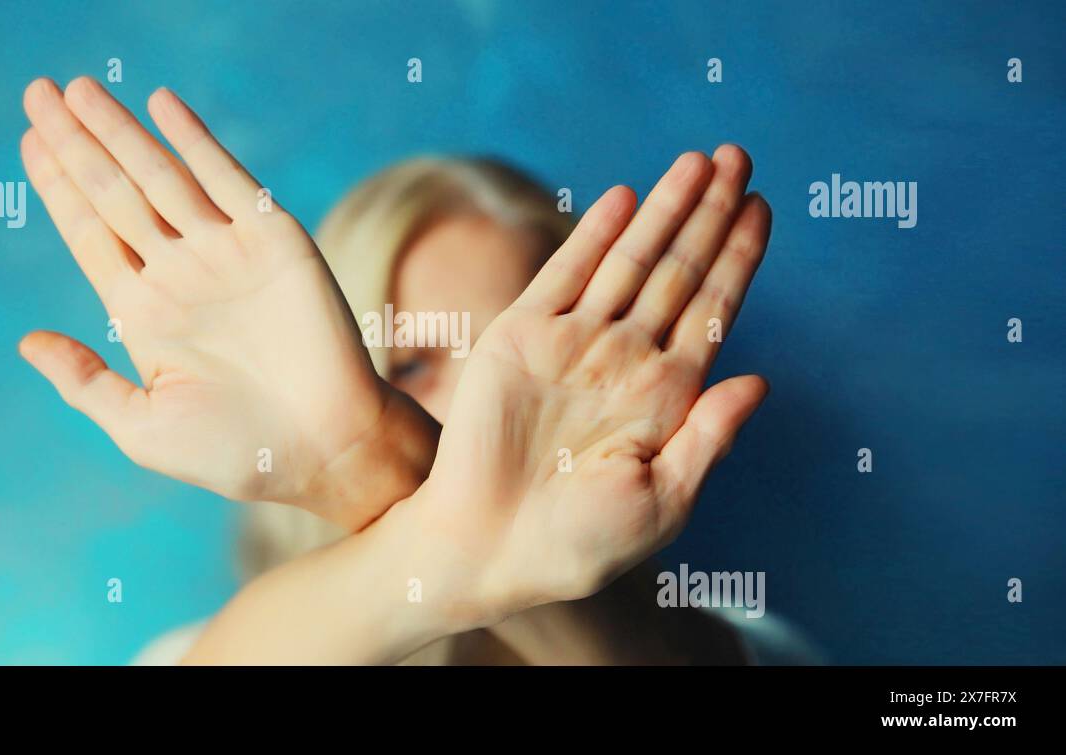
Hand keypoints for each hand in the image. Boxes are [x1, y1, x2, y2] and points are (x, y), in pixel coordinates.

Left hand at [17, 77, 435, 527]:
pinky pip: (227, 180)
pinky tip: (160, 105)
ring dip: (119, 132)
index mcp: (143, 313)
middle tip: (37, 94)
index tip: (27, 143)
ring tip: (77, 90)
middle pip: (114, 194)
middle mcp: (180, 273)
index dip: (58, 188)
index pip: (90, 233)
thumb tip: (26, 341)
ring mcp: (225, 254)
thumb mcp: (142, 426)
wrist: (326, 453)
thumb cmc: (236, 454)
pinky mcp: (273, 241)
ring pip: (160, 177)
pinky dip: (194, 141)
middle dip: (75, 145)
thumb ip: (85, 381)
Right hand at [406, 147, 771, 625]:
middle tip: (739, 155)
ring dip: (664, 209)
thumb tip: (762, 381)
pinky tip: (626, 197)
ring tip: (700, 160)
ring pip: (630, 260)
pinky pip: (565, 274)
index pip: (713, 310)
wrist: (487, 550)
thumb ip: (709, 438)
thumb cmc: (577, 543)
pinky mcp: (520, 336)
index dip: (740, 258)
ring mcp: (572, 342)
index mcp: (665, 397)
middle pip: (679, 270)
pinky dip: (594, 235)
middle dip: (710, 213)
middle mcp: (624, 359)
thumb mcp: (663, 502)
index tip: (763, 209)